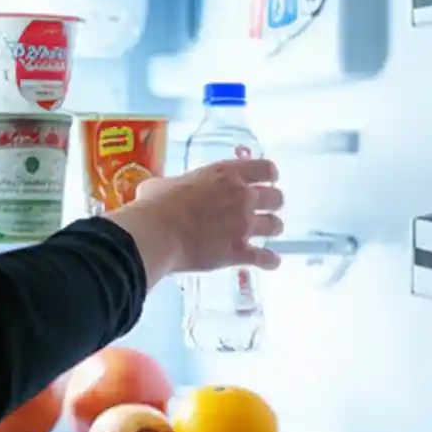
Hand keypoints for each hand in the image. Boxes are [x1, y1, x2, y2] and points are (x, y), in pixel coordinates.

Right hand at [106, 159, 284, 287]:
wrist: (157, 233)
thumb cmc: (155, 205)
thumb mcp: (163, 184)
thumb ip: (173, 186)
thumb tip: (162, 192)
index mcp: (225, 174)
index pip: (265, 169)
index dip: (270, 176)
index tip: (268, 181)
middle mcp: (241, 197)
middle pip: (276, 198)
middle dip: (272, 204)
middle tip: (263, 210)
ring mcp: (243, 225)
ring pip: (275, 226)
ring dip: (272, 229)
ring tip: (266, 233)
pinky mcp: (239, 251)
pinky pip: (265, 257)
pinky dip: (270, 260)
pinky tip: (271, 262)